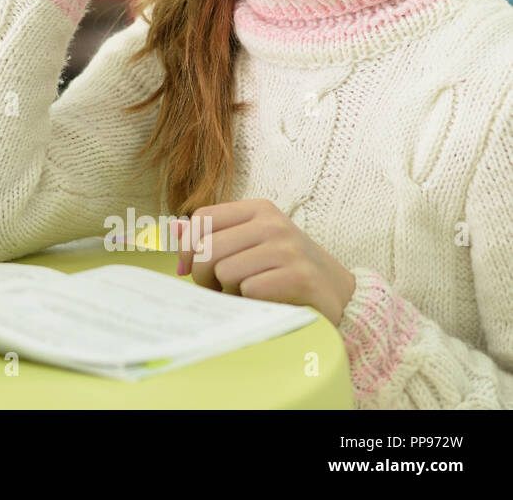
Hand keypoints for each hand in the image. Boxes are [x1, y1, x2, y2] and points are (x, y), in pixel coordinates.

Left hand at [174, 199, 357, 325]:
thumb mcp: (253, 244)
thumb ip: (216, 237)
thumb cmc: (286, 269)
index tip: (188, 268)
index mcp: (258, 210)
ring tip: (248, 294)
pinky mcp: (299, 276)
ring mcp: (287, 248)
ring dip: (230, 292)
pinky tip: (267, 301)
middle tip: (220, 288)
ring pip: (224, 271)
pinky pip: (249, 290)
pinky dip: (251, 302)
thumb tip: (173, 231)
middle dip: (204, 277)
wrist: (339, 294)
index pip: (201, 219)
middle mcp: (272, 223)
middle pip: (207, 248)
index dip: (187, 247)